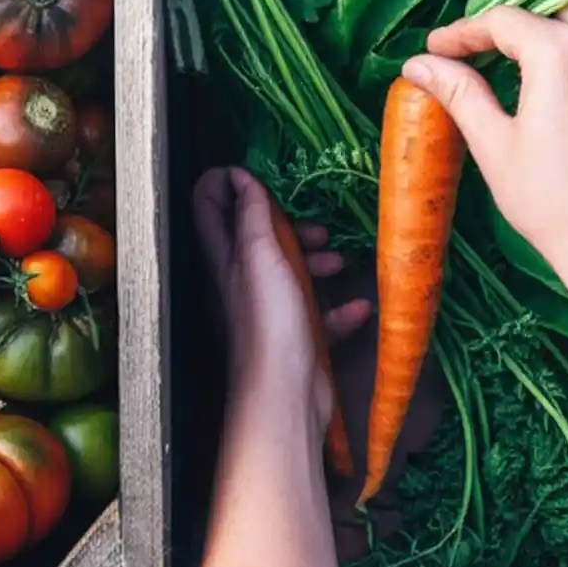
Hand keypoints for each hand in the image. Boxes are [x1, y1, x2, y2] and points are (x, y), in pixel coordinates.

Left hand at [192, 167, 370, 431]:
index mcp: (225, 259)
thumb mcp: (260, 256)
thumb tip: (239, 176)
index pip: (208, 208)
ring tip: (341, 262)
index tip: (254, 171)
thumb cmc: (269, 320)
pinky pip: (318, 315)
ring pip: (291, 273)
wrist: (286, 394)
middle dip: (289, 226)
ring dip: (318, 264)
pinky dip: (338, 310)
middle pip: (257, 239)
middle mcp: (241, 281)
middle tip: (317, 229)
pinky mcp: (294, 338)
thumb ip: (250, 216)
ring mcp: (268, 311)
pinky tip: (359, 308)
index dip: (224, 184)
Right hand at [401, 2, 567, 266]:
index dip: (463, 32)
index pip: (502, 22)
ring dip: (565, 23)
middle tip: (475, 57)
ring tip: (537, 50)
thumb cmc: (546, 198)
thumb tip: (418, 64)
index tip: (435, 50)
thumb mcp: (492, 143)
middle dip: (509, 28)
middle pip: (549, 13)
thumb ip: (459, 92)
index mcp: (558, 53)